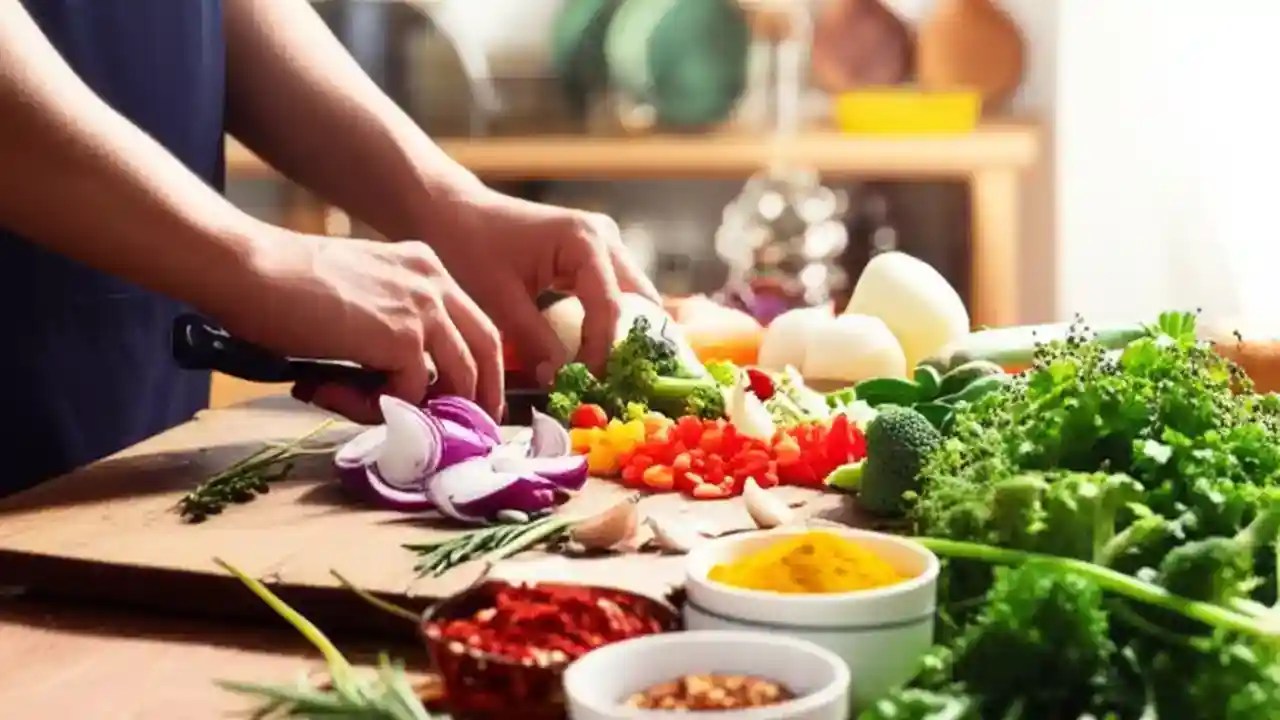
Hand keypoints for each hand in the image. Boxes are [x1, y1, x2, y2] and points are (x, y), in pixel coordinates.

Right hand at [217, 230, 501, 422]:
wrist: (249, 270)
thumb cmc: (284, 285)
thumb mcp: (358, 298)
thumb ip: (387, 332)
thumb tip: (399, 389)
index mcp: (425, 268)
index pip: (475, 324)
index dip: (479, 368)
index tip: (468, 402)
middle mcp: (433, 282)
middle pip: (487, 350)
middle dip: (479, 397)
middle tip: (462, 431)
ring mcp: (422, 308)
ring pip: (456, 379)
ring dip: (418, 408)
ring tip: (359, 408)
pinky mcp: (402, 337)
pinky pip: (410, 394)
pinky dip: (373, 408)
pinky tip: (326, 392)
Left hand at [428, 190, 660, 382]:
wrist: (455, 212)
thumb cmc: (471, 246)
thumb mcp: (499, 299)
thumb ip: (534, 342)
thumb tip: (559, 380)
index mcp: (585, 240)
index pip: (609, 307)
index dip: (600, 352)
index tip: (584, 385)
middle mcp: (605, 237)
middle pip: (637, 301)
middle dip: (624, 344)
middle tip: (604, 382)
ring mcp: (603, 243)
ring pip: (631, 299)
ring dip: (618, 335)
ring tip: (597, 371)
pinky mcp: (593, 255)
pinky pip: (613, 294)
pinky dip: (605, 323)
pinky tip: (589, 351)